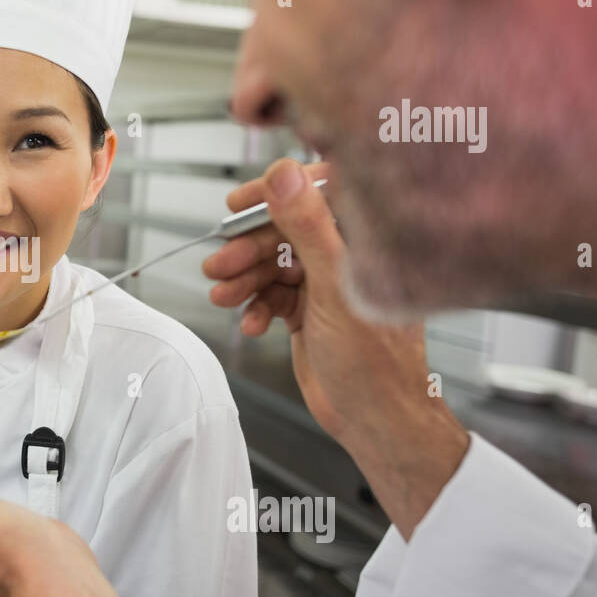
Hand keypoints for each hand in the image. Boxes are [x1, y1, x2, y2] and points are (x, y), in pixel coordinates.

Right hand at [202, 159, 469, 537]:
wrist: (375, 420)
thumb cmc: (376, 364)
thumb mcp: (333, 288)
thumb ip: (309, 227)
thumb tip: (285, 177)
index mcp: (365, 240)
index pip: (315, 193)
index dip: (273, 195)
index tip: (238, 204)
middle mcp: (347, 256)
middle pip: (285, 232)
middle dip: (248, 249)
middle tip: (220, 265)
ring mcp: (328, 284)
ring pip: (273, 265)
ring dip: (245, 279)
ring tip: (224, 295)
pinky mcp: (312, 311)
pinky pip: (274, 296)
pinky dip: (257, 307)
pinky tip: (251, 324)